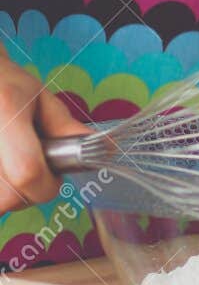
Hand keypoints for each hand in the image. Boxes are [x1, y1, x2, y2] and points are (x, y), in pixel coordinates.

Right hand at [0, 61, 89, 213]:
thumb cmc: (5, 86)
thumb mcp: (39, 98)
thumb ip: (65, 128)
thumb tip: (103, 149)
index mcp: (7, 114)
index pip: (28, 172)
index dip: (47, 184)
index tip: (55, 177)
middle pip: (7, 198)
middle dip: (27, 194)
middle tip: (32, 172)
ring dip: (7, 195)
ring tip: (12, 168)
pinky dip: (0, 188)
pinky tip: (2, 171)